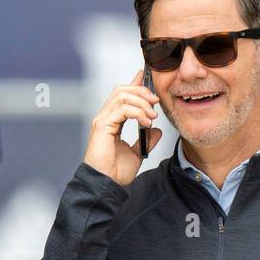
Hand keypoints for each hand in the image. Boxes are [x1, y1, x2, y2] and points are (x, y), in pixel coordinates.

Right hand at [83, 69, 162, 185]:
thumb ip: (146, 139)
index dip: (135, 83)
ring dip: (142, 102)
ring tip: (152, 115)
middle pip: (122, 89)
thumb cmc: (114, 172)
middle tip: (155, 102)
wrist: (105, 183)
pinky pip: (122, 109)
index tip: (146, 76)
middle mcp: (105, 117)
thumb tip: (157, 131)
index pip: (122, 95)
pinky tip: (146, 121)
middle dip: (142, 91)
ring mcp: (102, 120)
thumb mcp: (137, 152)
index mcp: (111, 121)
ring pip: (123, 95)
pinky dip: (138, 112)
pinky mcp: (103, 125)